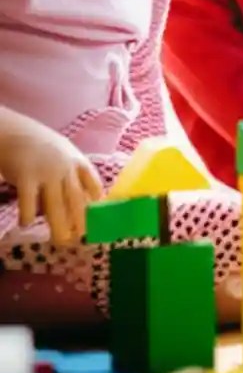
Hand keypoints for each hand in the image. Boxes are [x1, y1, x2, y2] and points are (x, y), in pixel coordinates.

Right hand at [0, 112, 100, 244]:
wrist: (13, 131)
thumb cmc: (39, 146)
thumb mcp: (64, 154)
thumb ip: (74, 173)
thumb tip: (87, 198)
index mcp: (78, 162)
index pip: (94, 184)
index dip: (98, 203)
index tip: (100, 219)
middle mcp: (65, 168)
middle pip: (76, 199)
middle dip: (80, 221)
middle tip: (81, 239)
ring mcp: (46, 172)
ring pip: (56, 204)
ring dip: (59, 225)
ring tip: (60, 241)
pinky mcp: (25, 176)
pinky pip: (29, 201)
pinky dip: (28, 214)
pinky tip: (26, 223)